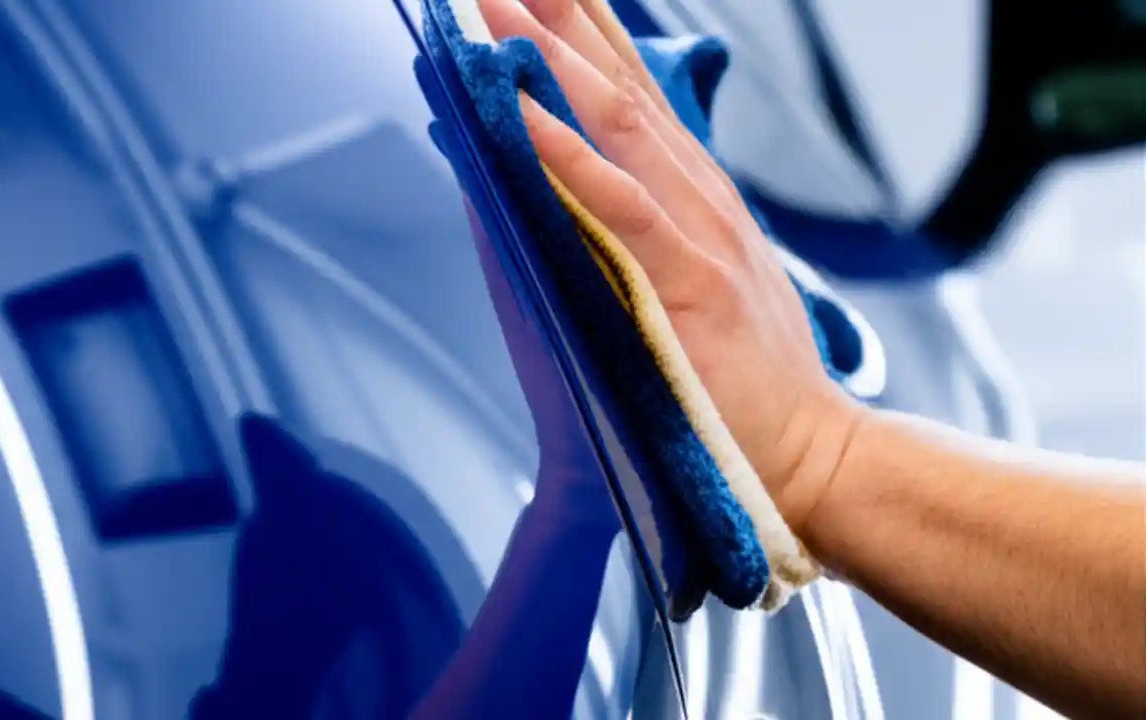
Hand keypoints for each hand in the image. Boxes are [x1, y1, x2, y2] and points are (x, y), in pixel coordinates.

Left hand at [477, 0, 865, 534]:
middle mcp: (701, 201)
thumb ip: (648, 241)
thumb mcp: (700, 290)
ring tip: (493, 7)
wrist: (805, 458)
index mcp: (700, 201)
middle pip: (623, 86)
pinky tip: (523, 114)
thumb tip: (578, 197)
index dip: (589, 33)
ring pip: (618, 125)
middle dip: (561, 20)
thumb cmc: (743, 384)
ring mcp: (698, 237)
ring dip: (551, 62)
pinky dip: (568, 155)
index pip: (637, 95)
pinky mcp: (688, 286)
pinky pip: (620, 205)